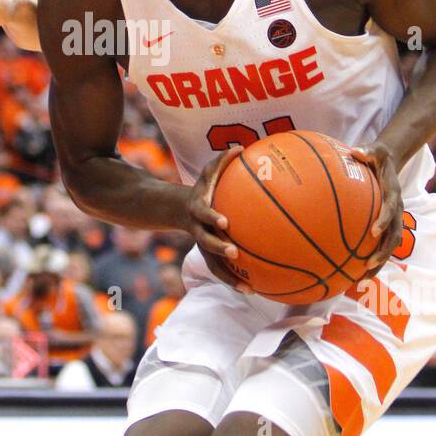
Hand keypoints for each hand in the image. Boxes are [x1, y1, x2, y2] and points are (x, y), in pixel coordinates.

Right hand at [184, 146, 252, 293]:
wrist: (180, 210)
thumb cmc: (202, 188)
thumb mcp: (208, 172)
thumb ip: (223, 160)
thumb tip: (242, 146)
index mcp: (198, 210)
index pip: (204, 215)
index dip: (212, 218)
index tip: (225, 222)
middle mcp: (198, 231)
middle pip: (205, 243)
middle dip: (218, 249)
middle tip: (234, 253)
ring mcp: (203, 246)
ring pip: (213, 265)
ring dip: (229, 277)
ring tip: (248, 288)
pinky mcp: (210, 256)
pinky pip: (222, 271)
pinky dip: (235, 281)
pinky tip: (255, 289)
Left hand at [349, 141, 401, 275]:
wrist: (389, 162)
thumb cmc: (378, 156)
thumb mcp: (375, 150)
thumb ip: (367, 151)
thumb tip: (355, 151)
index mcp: (394, 194)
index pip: (392, 210)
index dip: (384, 220)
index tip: (373, 231)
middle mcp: (397, 211)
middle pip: (394, 236)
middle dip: (384, 252)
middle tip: (369, 264)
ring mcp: (393, 220)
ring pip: (389, 246)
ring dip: (379, 263)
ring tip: (362, 279)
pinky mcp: (386, 225)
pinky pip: (380, 245)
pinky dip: (371, 259)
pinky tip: (354, 272)